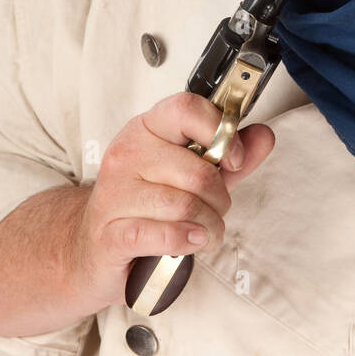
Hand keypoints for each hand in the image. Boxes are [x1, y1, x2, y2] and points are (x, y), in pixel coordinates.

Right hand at [72, 91, 274, 306]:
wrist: (91, 247)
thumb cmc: (145, 206)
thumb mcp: (194, 175)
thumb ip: (231, 156)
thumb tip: (263, 137)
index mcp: (147, 129)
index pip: (186, 109)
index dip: (220, 131)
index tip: (236, 158)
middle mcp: (127, 154)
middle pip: (197, 171)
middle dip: (220, 199)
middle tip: (217, 209)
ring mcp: (115, 193)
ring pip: (185, 206)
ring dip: (210, 227)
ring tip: (206, 231)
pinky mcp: (111, 233)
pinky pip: (165, 234)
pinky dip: (187, 241)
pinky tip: (189, 241)